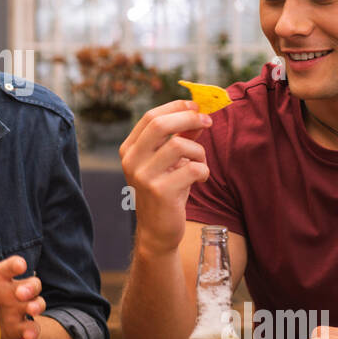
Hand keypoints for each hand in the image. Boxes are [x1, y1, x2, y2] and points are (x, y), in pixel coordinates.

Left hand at [0, 255, 44, 338]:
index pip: (11, 267)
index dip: (16, 264)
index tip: (19, 265)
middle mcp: (14, 291)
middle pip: (30, 283)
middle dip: (29, 287)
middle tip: (20, 293)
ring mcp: (20, 308)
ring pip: (37, 301)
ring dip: (36, 304)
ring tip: (30, 310)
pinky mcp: (22, 325)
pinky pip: (33, 326)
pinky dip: (34, 330)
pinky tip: (29, 334)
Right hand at [119, 100, 211, 256]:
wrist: (157, 231)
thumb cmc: (166, 191)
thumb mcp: (169, 162)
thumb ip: (180, 137)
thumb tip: (198, 113)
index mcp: (130, 149)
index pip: (151, 116)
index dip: (176, 107)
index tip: (196, 107)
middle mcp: (131, 160)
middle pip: (160, 124)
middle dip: (189, 118)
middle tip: (207, 122)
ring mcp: (144, 176)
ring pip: (179, 145)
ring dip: (198, 151)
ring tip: (200, 163)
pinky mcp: (160, 192)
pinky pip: (193, 168)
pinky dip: (204, 170)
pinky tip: (201, 178)